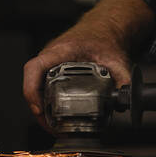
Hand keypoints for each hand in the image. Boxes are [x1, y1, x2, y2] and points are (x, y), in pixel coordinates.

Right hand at [22, 0, 154, 132]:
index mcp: (61, 50)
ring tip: (54, 127)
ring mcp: (50, 65)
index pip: (35, 68)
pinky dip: (48, 104)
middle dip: (39, 109)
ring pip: (37, 89)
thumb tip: (123, 98)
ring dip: (42, 109)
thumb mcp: (116, 58)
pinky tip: (55, 117)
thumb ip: (122, 79)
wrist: (104, 29)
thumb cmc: (103, 37)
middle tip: (52, 127)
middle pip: (33, 84)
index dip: (32, 90)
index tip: (39, 108)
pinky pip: (44, 88)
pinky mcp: (54, 71)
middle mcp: (51, 57)